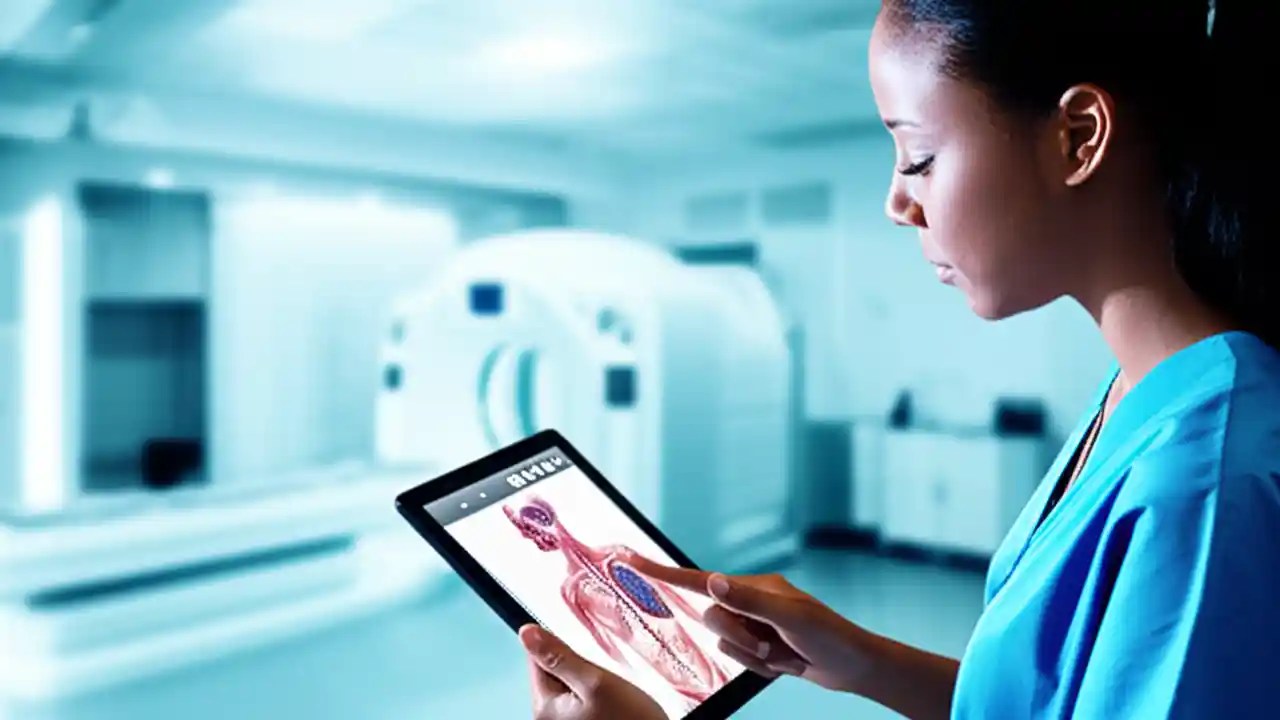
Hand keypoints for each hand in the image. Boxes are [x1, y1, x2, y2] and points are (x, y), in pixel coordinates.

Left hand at [519, 624, 665, 719]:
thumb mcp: (596, 682)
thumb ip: (560, 657)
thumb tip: (527, 633)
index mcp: (544, 708)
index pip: (537, 660)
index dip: (561, 647)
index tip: (583, 651)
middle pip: (554, 675)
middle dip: (579, 668)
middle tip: (605, 679)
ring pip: (571, 688)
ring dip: (590, 683)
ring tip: (613, 694)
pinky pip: (582, 702)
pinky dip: (598, 697)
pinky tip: (615, 705)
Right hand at [624, 554, 874, 693]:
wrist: (851, 665)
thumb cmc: (827, 635)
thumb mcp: (789, 617)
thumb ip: (747, 600)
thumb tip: (711, 581)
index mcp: (754, 585)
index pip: (699, 578)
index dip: (662, 572)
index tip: (629, 560)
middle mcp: (749, 601)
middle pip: (713, 619)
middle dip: (740, 638)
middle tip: (772, 645)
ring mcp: (753, 624)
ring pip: (724, 642)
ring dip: (755, 657)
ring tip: (785, 655)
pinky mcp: (758, 644)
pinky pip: (739, 660)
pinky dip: (762, 668)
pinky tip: (786, 663)